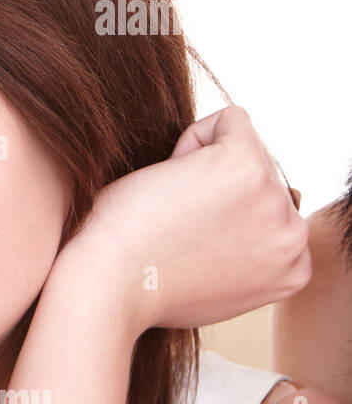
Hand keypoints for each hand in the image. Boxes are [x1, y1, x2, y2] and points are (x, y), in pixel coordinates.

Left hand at [61, 105, 309, 332]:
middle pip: (261, 175)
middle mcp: (293, 236)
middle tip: (172, 225)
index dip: (224, 214)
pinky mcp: (245, 167)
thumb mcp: (214, 282)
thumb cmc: (142, 282)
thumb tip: (244, 216)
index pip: (270, 207)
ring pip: (244, 147)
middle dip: (214, 187)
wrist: (109, 284)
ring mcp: (273, 201)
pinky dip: (192, 137)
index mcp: (293, 266)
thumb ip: (244, 253)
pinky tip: (167, 177)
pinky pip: (231, 120)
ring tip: (170, 207)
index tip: (188, 243)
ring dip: (200, 166)